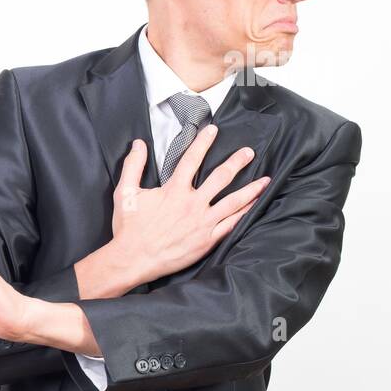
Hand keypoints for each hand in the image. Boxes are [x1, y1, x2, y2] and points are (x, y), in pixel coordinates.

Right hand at [109, 124, 269, 284]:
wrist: (133, 259)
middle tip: (249, 153)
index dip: (203, 143)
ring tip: (265, 180)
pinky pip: (232, 224)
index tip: (213, 130)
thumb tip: (138, 144)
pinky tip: (255, 207)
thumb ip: (133, 166)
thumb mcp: (124, 193)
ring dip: (251, 189)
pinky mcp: (207, 240)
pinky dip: (245, 214)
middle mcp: (192, 204)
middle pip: (221, 177)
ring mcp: (203, 222)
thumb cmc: (128, 228)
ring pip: (234, 202)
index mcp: (174, 191)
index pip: (192, 160)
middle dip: (237, 162)